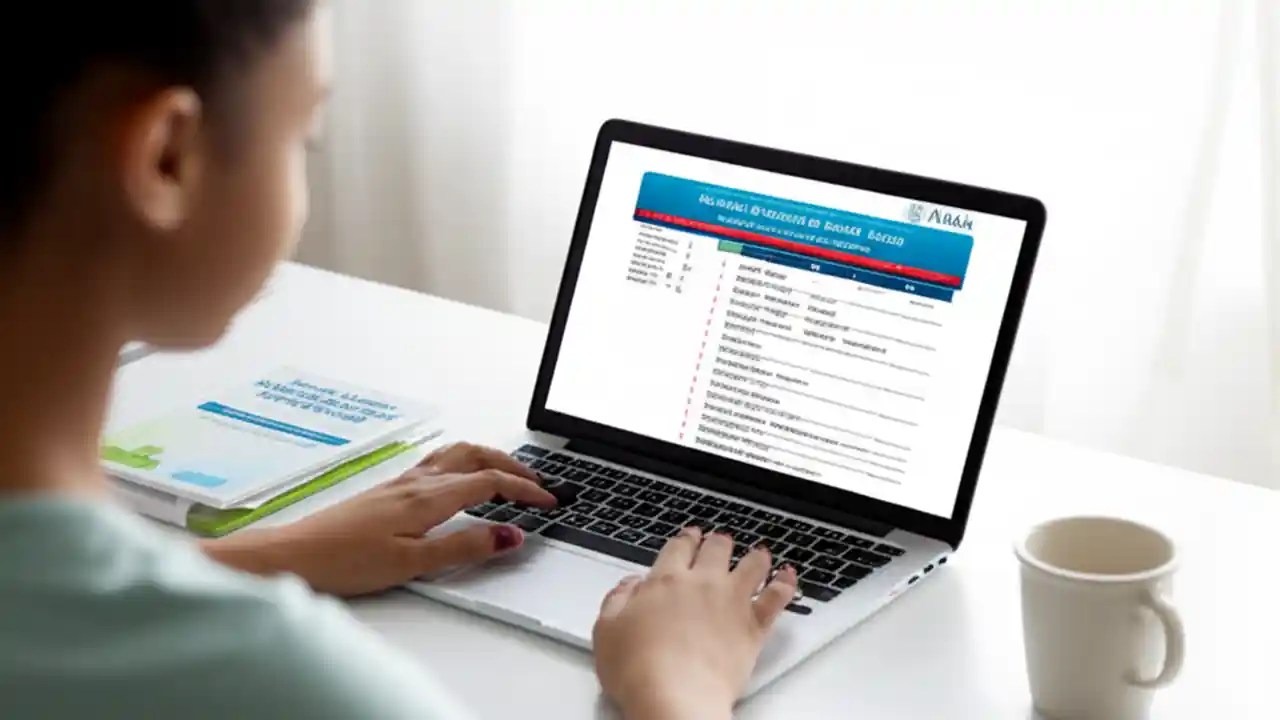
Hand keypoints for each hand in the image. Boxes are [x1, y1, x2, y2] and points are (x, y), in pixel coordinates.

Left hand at [203, 442, 555, 596]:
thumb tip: (509, 535)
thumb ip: (463, 546)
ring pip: (456, 454)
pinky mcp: (388, 490)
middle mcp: (416, 481)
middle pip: (476, 456)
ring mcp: (401, 482)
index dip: (524, 489)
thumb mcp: (413, 563)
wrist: (293, 555)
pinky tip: (459, 479)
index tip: (549, 501)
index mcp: (428, 497)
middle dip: (513, 465)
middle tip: (538, 483)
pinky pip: (438, 463)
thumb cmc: (344, 561)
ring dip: (488, 458)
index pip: (490, 482)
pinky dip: (464, 463)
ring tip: (508, 473)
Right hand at [592, 528, 797, 719]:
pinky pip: (777, 596)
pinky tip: (788, 576)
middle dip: (719, 542)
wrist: (675, 697)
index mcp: (665, 580)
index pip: (679, 547)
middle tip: (719, 542)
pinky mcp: (754, 626)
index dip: (686, 539)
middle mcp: (702, 584)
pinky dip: (785, 583)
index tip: (690, 536)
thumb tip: (628, 585)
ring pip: (752, 564)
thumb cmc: (639, 670)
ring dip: (756, 556)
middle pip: (717, 548)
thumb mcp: (606, 631)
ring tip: (759, 554)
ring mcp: (732, 602)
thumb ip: (617, 601)